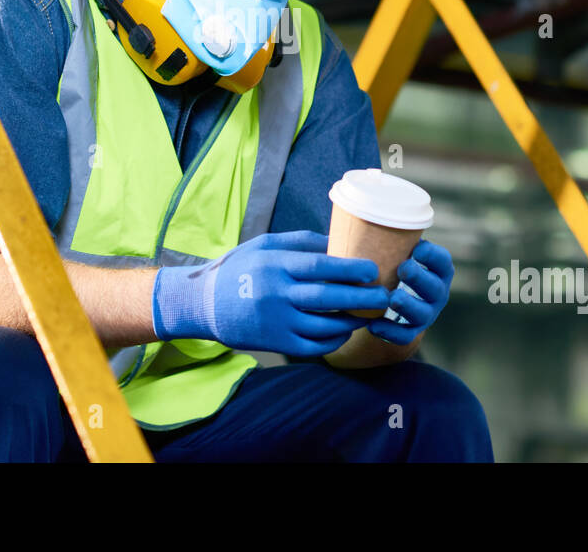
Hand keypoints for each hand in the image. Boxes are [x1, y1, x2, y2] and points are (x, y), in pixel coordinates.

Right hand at [152, 230, 390, 357]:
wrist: (203, 303)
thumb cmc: (239, 267)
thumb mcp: (265, 245)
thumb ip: (302, 241)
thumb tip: (340, 242)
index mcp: (275, 264)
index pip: (320, 266)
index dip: (350, 268)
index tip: (373, 269)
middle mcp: (276, 293)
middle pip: (327, 298)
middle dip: (361, 298)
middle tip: (384, 296)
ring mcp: (275, 320)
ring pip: (323, 326)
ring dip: (352, 322)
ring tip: (370, 314)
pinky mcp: (274, 342)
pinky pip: (312, 346)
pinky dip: (333, 341)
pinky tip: (345, 332)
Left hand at [366, 238, 452, 345]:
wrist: (390, 303)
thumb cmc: (389, 266)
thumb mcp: (392, 251)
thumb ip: (380, 238)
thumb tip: (347, 213)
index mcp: (436, 270)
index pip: (443, 262)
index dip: (434, 256)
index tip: (418, 247)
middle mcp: (435, 292)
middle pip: (435, 287)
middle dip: (420, 277)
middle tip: (403, 267)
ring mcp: (425, 314)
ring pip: (421, 313)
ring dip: (407, 305)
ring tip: (391, 297)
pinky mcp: (410, 332)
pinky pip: (403, 336)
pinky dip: (388, 332)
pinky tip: (372, 325)